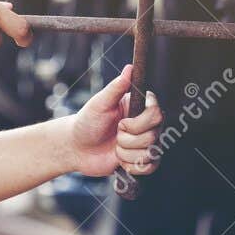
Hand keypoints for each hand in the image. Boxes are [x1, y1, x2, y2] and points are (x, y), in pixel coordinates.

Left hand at [69, 64, 163, 183]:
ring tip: (114, 147)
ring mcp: (146, 142)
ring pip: (150, 153)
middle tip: (115, 134)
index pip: (157, 114)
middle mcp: (146, 124)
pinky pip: (149, 167)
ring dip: (126, 153)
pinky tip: (120, 159)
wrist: (77, 147)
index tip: (121, 123)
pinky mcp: (143, 160)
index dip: (139, 123)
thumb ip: (116, 87)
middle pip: (154, 136)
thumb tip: (130, 68)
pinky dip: (131, 166)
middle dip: (128, 139)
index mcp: (140, 107)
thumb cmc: (87, 122)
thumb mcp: (100, 103)